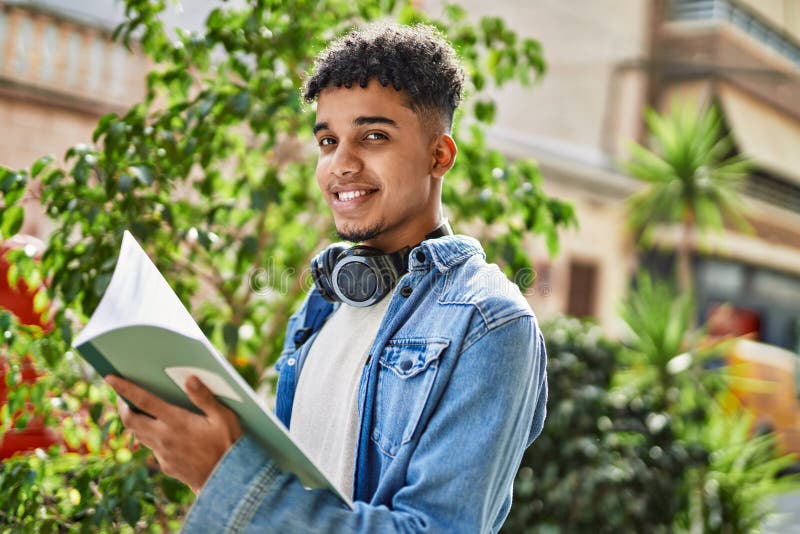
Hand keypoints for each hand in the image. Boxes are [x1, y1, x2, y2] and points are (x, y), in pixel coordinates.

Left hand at [105, 374, 242, 492]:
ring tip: (142, 411)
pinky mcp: (166, 465)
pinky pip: (153, 448)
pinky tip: (165, 433)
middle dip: (123, 406)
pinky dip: (152, 436)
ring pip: (139, 434)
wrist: (229, 481)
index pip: (143, 401)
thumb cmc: (229, 445)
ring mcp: (163, 454)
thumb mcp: (224, 417)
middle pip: (130, 420)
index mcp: (176, 421)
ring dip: (136, 421)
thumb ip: (205, 397)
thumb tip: (189, 378)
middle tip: (124, 396)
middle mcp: (164, 438)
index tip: (109, 377)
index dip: (124, 388)